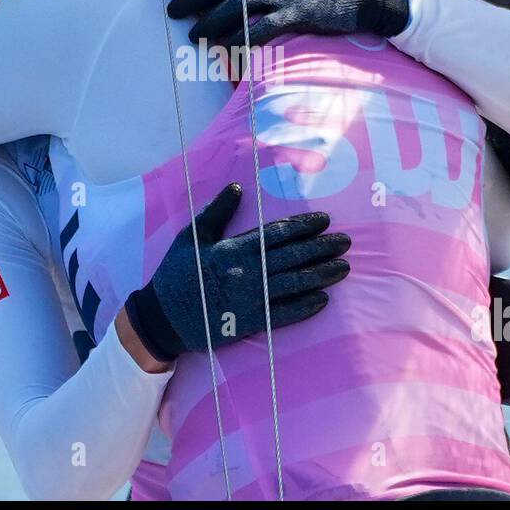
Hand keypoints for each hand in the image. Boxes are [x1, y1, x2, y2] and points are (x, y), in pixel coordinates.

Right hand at [124, 183, 350, 362]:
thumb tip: (237, 188)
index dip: (304, 225)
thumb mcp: (191, 236)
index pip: (277, 233)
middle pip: (293, 256)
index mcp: (234, 248)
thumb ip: (216, 212)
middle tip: (346, 242)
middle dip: (322, 247)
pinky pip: (284, 314)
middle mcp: (247, 272)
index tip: (325, 220)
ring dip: (322, 275)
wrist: (162, 317)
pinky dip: (305, 307)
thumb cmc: (176, 274)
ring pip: (294, 284)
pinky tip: (323, 300)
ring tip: (343, 268)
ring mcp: (250, 298)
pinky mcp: (249, 322)